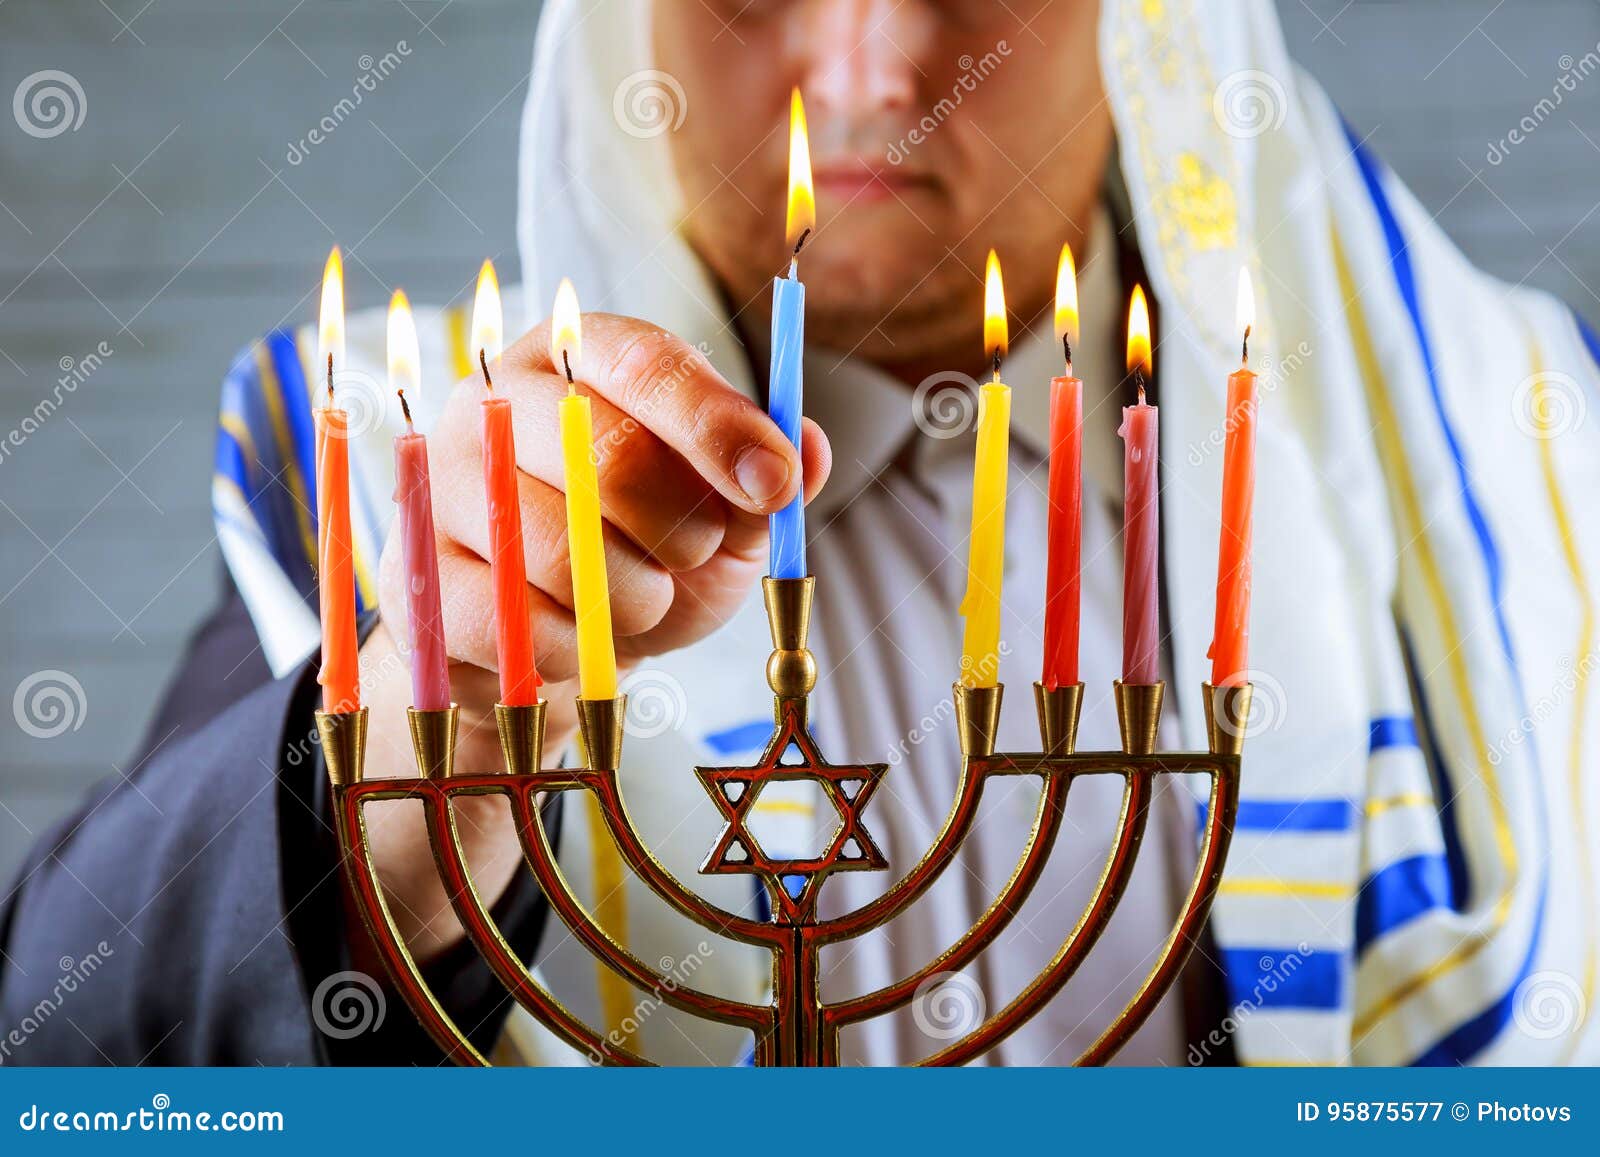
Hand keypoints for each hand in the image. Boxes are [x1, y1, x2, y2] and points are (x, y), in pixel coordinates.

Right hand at [350, 314, 829, 962]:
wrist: (549, 637)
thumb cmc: (644, 552)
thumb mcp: (724, 512)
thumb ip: (766, 477)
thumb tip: (804, 450)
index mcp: (579, 353)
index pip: (648, 364)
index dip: (718, 426)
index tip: (774, 485)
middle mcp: (496, 397)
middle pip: (607, 456)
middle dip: (681, 529)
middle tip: (692, 553)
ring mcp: (445, 481)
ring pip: (562, 551)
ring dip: (634, 600)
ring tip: (640, 599)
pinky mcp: (417, 570)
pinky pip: (514, 624)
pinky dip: (574, 649)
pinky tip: (582, 639)